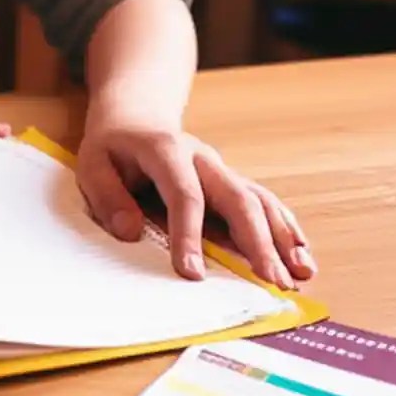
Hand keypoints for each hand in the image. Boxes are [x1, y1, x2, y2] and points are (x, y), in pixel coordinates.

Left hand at [76, 107, 316, 288]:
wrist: (138, 114)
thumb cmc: (113, 145)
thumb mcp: (92, 164)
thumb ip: (108, 197)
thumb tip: (130, 232)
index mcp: (167, 152)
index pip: (185, 196)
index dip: (189, 236)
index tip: (193, 274)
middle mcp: (203, 160)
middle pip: (238, 199)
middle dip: (258, 242)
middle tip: (271, 281)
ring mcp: (222, 171)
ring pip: (260, 201)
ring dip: (283, 238)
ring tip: (302, 273)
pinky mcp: (230, 183)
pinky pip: (263, 204)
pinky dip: (285, 229)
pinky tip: (301, 255)